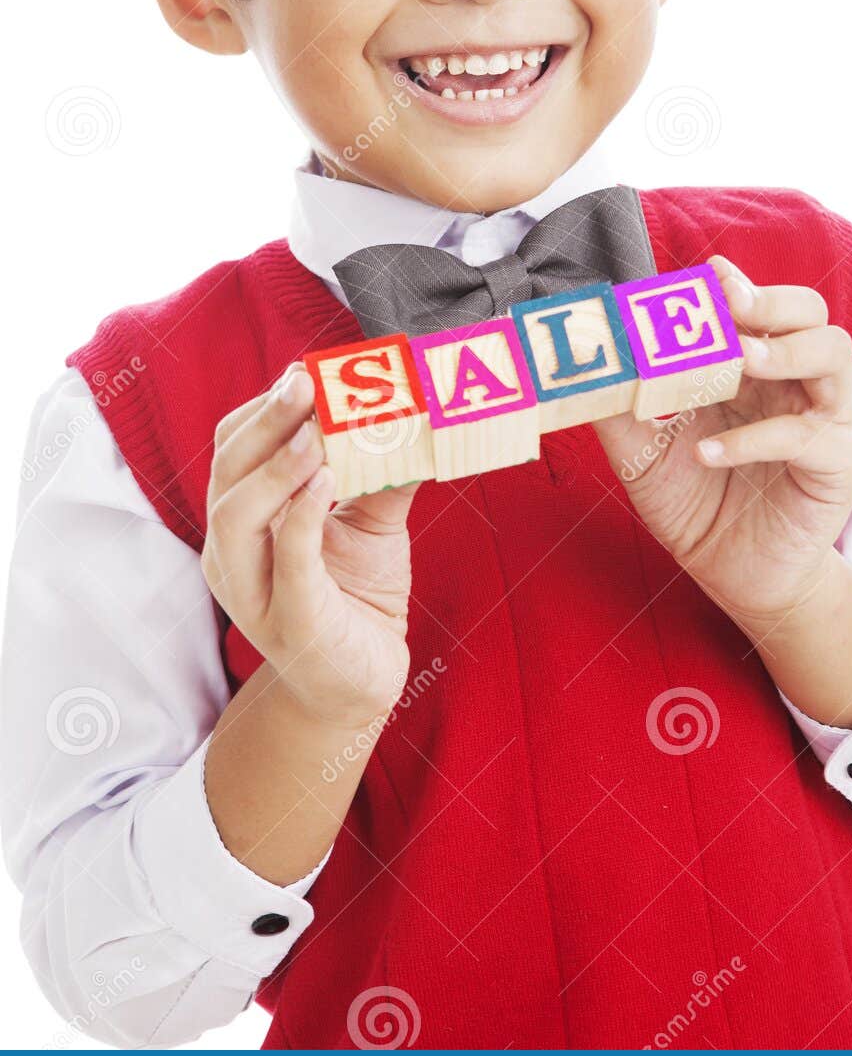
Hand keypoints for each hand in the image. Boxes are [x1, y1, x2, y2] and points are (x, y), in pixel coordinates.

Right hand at [202, 363, 417, 727]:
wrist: (358, 685)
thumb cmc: (354, 598)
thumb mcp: (372, 524)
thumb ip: (384, 472)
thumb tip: (419, 413)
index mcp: (242, 519)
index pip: (234, 446)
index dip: (265, 406)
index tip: (305, 370)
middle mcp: (232, 552)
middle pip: (227, 470)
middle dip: (266, 421)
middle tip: (306, 383)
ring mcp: (253, 591)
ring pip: (236, 514)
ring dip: (278, 466)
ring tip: (317, 432)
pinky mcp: (290, 624)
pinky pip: (286, 563)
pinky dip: (301, 518)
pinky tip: (328, 484)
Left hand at [594, 255, 851, 629]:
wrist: (733, 576)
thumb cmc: (696, 504)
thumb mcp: (642, 451)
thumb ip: (618, 406)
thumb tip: (580, 364)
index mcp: (753, 367)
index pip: (757, 307)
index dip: (738, 285)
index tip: (710, 272)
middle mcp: (794, 383)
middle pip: (810, 313)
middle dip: (771, 301)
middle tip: (731, 304)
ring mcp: (823, 419)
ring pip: (833, 354)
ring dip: (785, 350)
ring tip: (741, 360)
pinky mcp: (836, 466)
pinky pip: (808, 437)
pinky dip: (757, 439)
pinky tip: (708, 452)